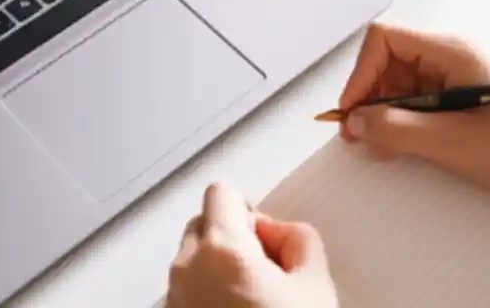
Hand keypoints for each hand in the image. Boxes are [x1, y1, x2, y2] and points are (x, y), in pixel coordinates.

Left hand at [167, 183, 337, 307]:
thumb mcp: (315, 287)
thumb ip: (300, 239)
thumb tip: (280, 232)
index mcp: (221, 250)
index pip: (221, 192)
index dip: (247, 206)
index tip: (263, 230)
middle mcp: (187, 270)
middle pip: (203, 224)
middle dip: (232, 237)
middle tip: (266, 269)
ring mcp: (174, 297)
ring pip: (193, 260)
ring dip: (219, 267)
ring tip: (254, 298)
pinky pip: (187, 289)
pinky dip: (207, 292)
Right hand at [339, 24, 489, 204]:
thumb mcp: (451, 142)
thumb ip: (396, 129)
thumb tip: (355, 122)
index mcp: (453, 51)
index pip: (386, 38)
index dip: (361, 72)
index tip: (353, 110)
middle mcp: (452, 57)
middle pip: (388, 60)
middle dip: (368, 95)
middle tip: (360, 134)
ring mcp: (456, 77)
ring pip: (398, 83)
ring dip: (382, 112)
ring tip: (382, 145)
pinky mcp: (459, 99)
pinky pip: (416, 101)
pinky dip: (401, 121)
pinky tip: (401, 146)